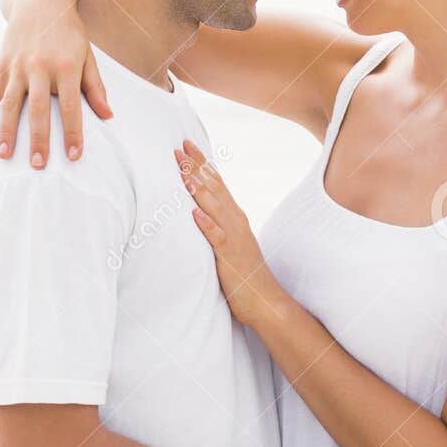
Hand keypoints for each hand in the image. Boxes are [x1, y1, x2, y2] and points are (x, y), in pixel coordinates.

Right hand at [0, 0, 111, 167]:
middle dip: (37, 138)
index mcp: (65, 66)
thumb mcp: (87, 55)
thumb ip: (95, 87)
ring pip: (9, 103)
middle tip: (37, 165)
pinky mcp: (2, 64)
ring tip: (4, 155)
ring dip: (6, 131)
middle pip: (37, 109)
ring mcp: (17, 66)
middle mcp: (39, 66)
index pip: (70, 106)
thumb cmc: (70, 32)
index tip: (74, 156)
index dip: (72, 132)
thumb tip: (108, 116)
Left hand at [176, 137, 284, 327]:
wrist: (266, 300)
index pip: (217, 183)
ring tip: (184, 172)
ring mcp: (234, 238)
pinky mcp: (231, 257)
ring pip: (215, 208)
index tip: (187, 145)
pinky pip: (217, 238)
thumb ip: (219, 224)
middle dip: (197, 168)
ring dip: (199, 189)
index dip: (202, 164)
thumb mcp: (231, 242)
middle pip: (214, 188)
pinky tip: (195, 214)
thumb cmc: (245, 273)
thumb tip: (200, 210)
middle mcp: (236, 222)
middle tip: (180, 148)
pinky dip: (207, 225)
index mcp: (235, 217)